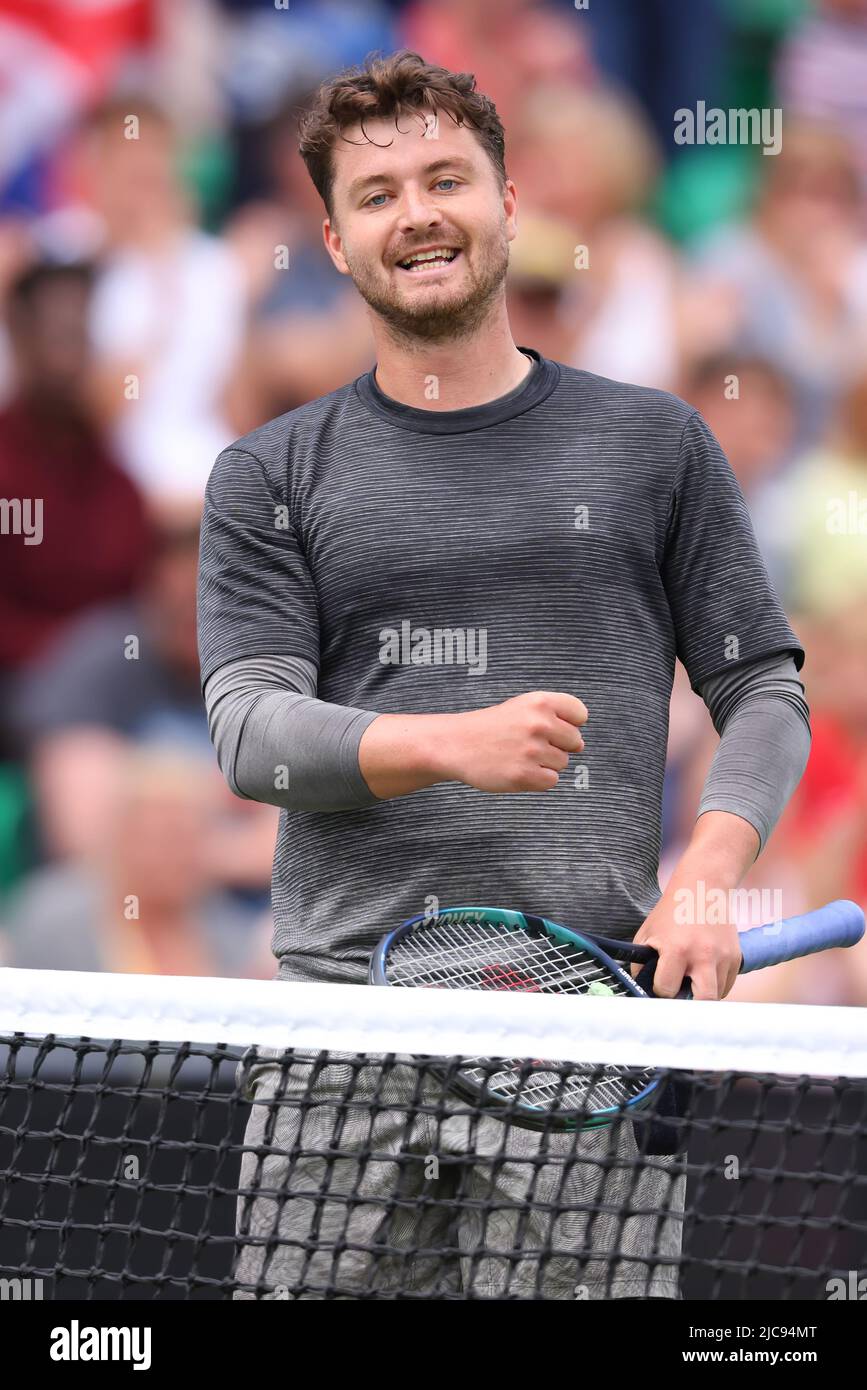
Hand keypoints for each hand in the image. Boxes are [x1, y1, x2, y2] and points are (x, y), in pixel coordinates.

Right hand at [439, 690, 586, 792]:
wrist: (457, 744)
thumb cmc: (493, 727)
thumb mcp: (522, 707)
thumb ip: (555, 718)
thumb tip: (581, 745)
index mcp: (539, 702)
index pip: (580, 714)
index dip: (569, 724)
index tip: (550, 727)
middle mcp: (538, 723)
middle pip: (575, 742)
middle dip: (558, 746)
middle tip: (529, 744)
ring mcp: (531, 750)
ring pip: (563, 763)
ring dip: (545, 763)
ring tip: (519, 755)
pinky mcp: (524, 774)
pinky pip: (551, 781)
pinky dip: (538, 779)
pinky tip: (518, 768)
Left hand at [630, 897, 741, 1000]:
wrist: (703, 887)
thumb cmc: (671, 912)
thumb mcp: (647, 934)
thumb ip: (640, 964)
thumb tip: (641, 989)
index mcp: (677, 949)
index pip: (667, 989)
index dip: (660, 990)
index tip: (660, 984)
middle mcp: (704, 955)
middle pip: (703, 1001)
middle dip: (690, 1005)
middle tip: (681, 996)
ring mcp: (723, 957)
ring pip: (717, 996)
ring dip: (703, 995)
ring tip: (691, 980)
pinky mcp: (736, 957)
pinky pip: (727, 985)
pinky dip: (716, 986)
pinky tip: (704, 974)